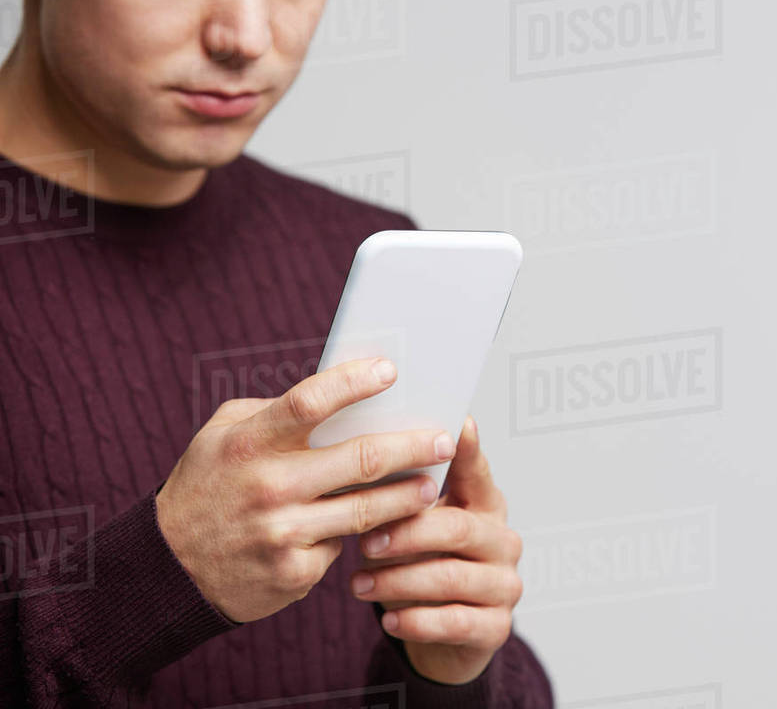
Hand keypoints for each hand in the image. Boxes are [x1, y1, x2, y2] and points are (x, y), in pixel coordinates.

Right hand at [156, 357, 455, 622]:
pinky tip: (392, 526)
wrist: (167, 571)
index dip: (353, 383)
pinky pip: (345, 547)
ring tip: (433, 482)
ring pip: (368, 510)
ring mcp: (283, 533)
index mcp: (248, 444)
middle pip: (362, 459)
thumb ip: (273, 413)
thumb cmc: (204, 489)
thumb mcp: (220, 437)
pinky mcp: (294, 572)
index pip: (309, 403)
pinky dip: (368, 535)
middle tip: (444, 437)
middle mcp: (268, 487)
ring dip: (410, 495)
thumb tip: (340, 396)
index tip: (390, 371)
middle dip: (413, 446)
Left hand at [349, 415, 523, 683]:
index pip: (478, 471)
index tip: (458, 425)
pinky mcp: (496, 627)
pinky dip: (416, 621)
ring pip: (450, 577)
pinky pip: (454, 622)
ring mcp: (504, 584)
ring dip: (398, 581)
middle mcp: (502, 540)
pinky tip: (389, 620)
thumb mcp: (418, 525)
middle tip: (366, 540)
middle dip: (407, 533)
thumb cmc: (424, 563)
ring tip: (359, 584)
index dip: (469, 450)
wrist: (445, 632)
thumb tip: (364, 458)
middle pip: (457, 527)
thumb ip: (407, 495)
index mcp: (484, 506)